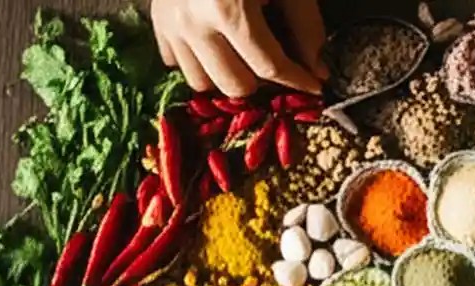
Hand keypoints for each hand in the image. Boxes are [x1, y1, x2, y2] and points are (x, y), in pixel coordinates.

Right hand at [151, 0, 325, 96]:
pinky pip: (175, 62)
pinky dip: (199, 61)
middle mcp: (193, 22)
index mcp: (228, 9)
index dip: (297, 80)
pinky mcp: (157, 18)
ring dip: (227, 75)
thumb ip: (305, 26)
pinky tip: (217, 45)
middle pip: (234, 84)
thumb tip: (317, 71)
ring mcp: (170, 22)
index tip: (314, 87)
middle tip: (277, 62)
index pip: (269, 66)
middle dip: (263, 81)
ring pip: (200, 82)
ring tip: (246, 56)